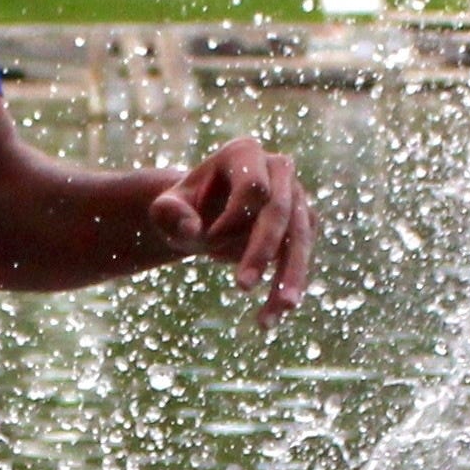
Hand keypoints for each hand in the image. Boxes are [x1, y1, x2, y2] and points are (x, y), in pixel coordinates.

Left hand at [153, 136, 315, 315]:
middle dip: (262, 251)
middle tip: (241, 287)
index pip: (253, 188)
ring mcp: (297, 196)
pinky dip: (287, 288)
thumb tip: (191, 230)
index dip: (231, 220)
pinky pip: (301, 258)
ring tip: (277, 312)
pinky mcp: (305, 224)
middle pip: (280, 212)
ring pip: (300, 239)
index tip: (204, 243)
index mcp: (245, 153)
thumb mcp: (165, 210)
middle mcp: (279, 169)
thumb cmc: (184, 209)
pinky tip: (271, 317)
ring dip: (289, 277)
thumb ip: (169, 214)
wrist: (204, 218)